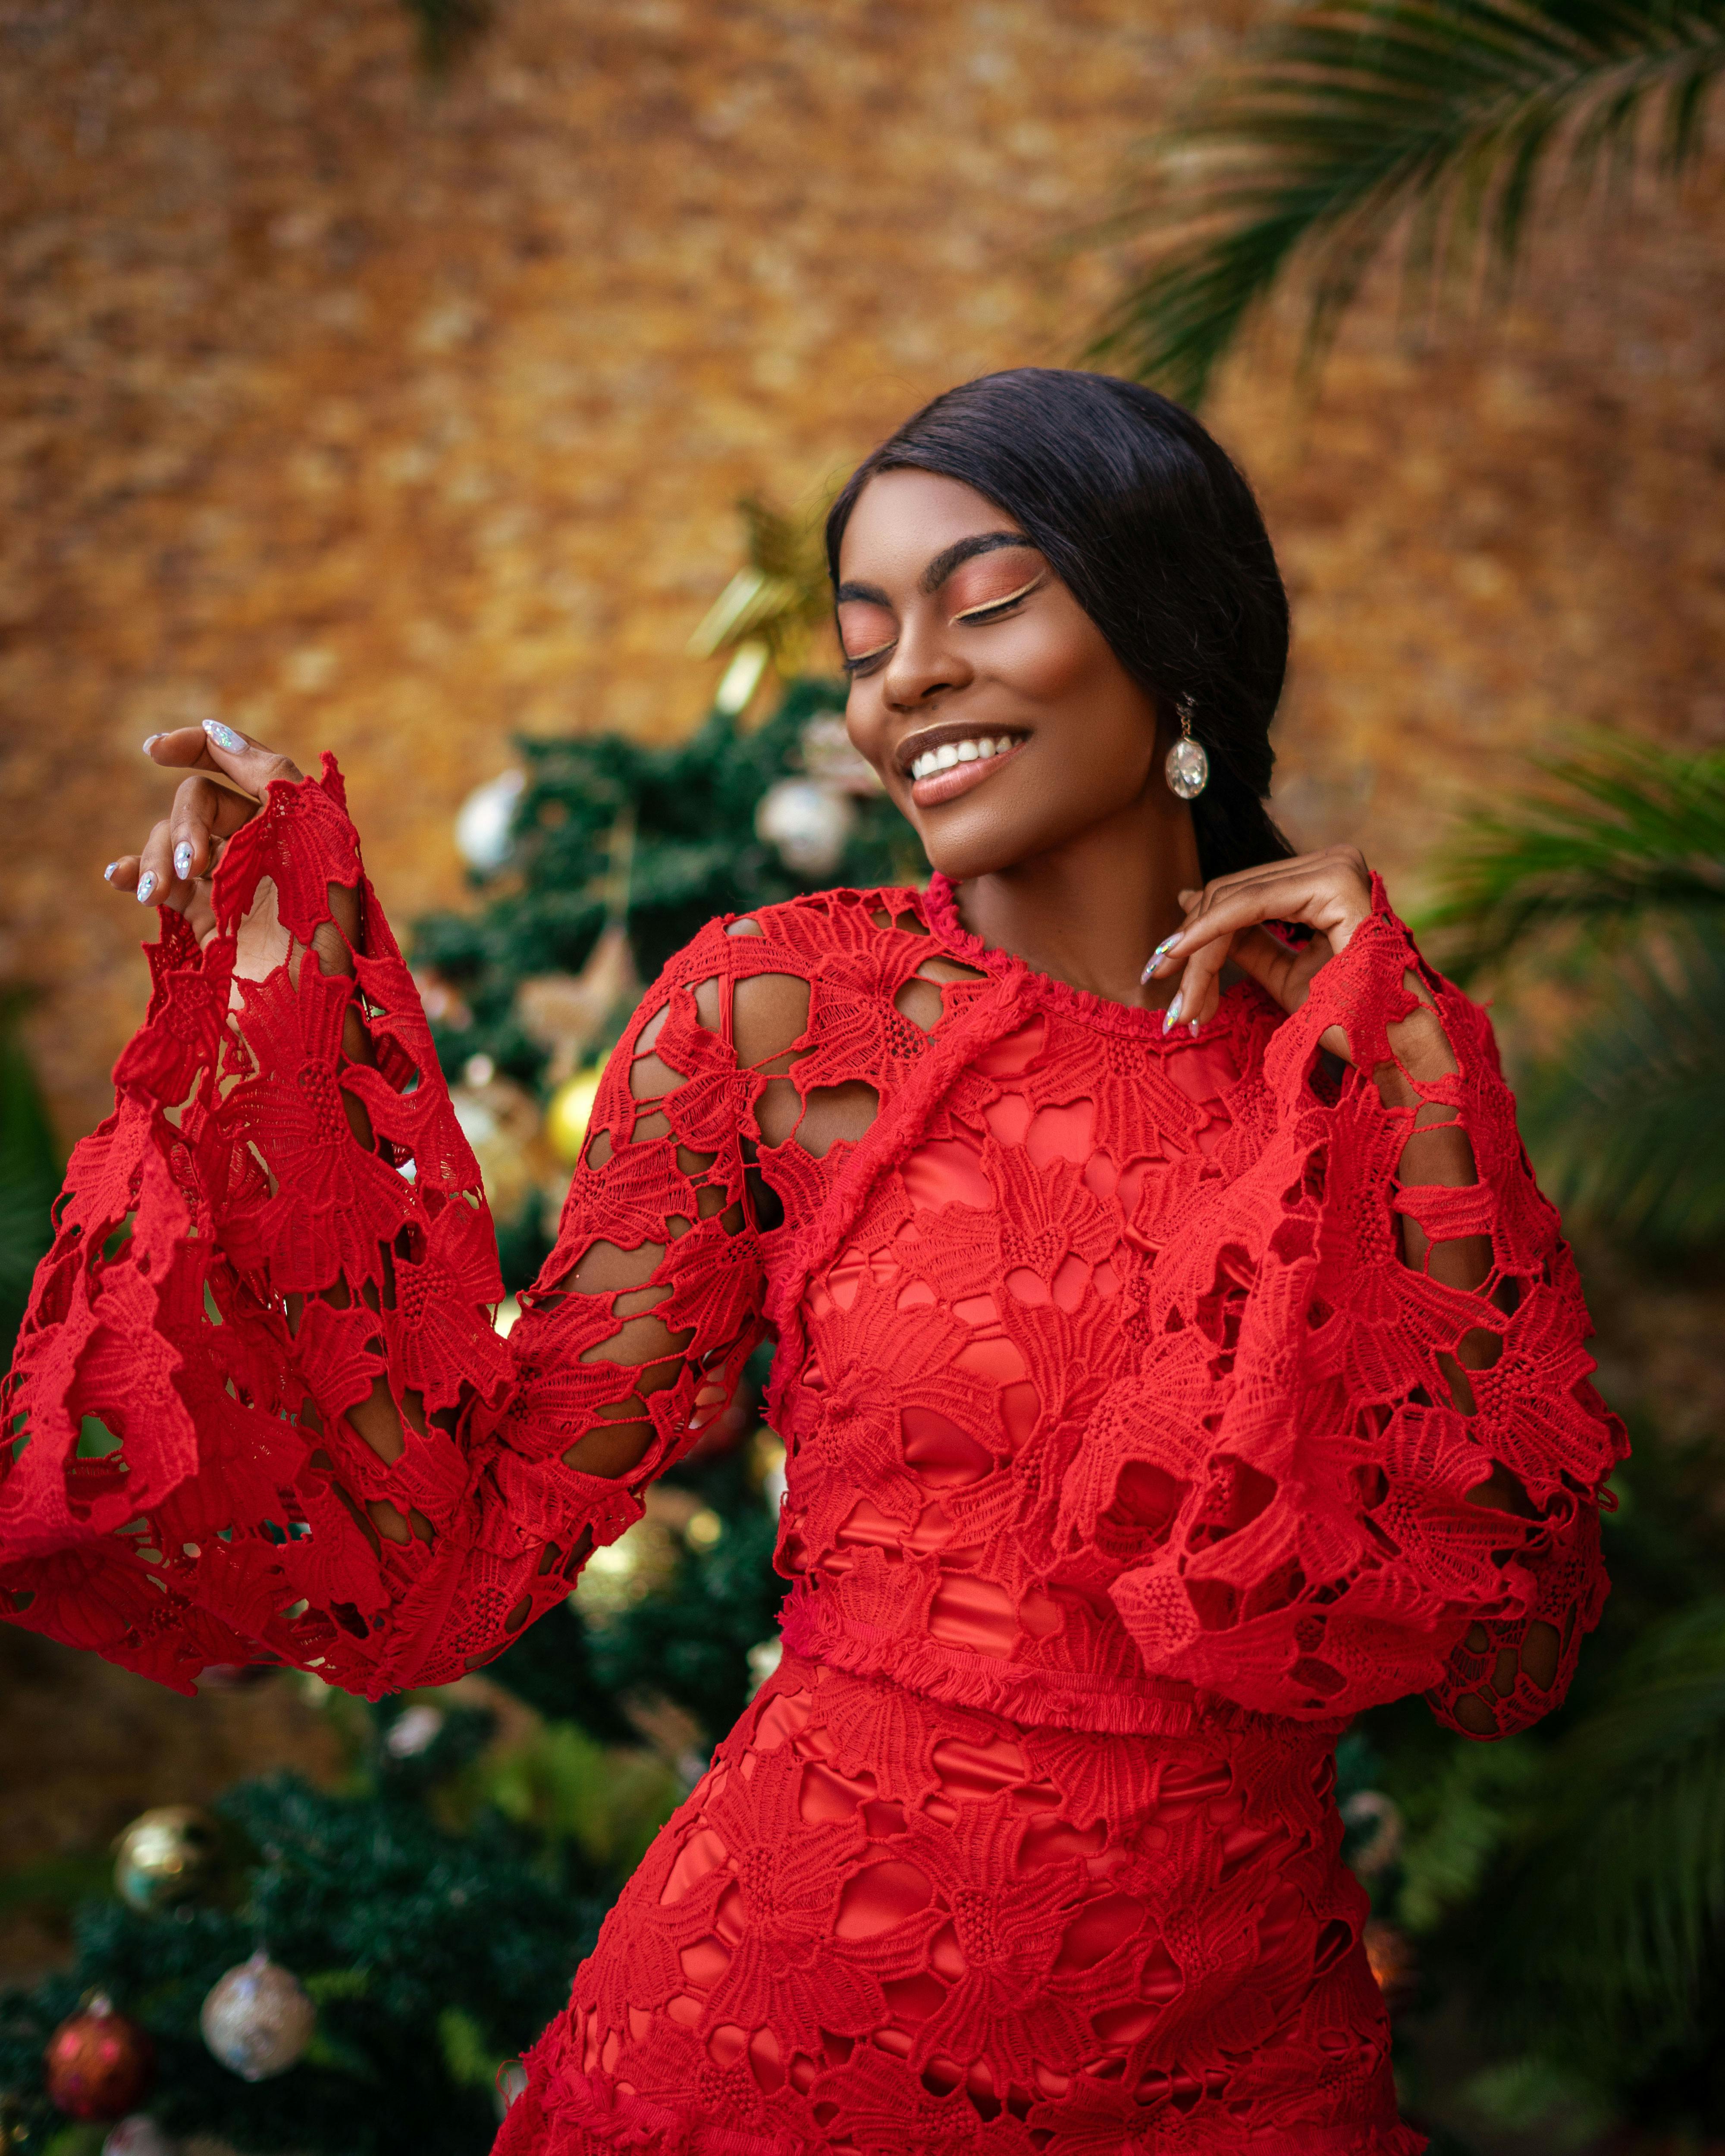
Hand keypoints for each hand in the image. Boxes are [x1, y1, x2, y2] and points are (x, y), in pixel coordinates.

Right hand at [104, 720, 303, 957]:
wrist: (310, 1016)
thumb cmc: (321, 929)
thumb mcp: (312, 839)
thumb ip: (270, 778)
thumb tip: (216, 729)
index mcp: (295, 822)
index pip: (240, 762)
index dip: (197, 745)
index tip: (154, 750)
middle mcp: (262, 845)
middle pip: (197, 803)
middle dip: (183, 826)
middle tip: (194, 868)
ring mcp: (230, 881)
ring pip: (170, 842)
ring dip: (155, 859)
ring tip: (156, 895)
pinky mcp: (206, 918)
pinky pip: (159, 882)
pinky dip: (133, 874)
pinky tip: (119, 878)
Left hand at [1142, 844, 1374, 1053]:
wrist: (1396, 1049)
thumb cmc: (1349, 1020)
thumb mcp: (1283, 974)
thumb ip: (1245, 941)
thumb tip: (1191, 902)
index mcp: (1326, 880)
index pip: (1242, 894)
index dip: (1196, 931)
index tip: (1160, 969)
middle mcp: (1333, 863)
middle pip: (1232, 893)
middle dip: (1192, 947)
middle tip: (1172, 1005)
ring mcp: (1336, 867)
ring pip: (1233, 900)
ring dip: (1197, 954)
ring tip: (1182, 1007)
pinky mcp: (1333, 883)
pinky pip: (1249, 905)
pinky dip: (1209, 933)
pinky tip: (1179, 957)